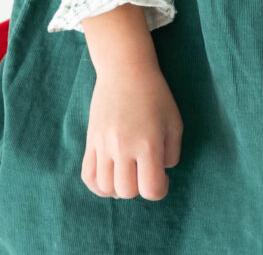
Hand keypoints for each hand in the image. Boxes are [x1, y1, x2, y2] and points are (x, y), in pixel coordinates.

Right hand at [81, 8, 182, 200]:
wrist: (125, 70)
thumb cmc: (155, 95)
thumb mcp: (175, 123)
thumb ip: (171, 154)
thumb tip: (159, 172)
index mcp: (148, 143)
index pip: (151, 189)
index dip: (160, 189)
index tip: (162, 176)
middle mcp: (123, 147)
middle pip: (127, 192)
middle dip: (139, 188)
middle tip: (144, 171)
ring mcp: (103, 145)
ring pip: (105, 187)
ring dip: (118, 188)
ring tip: (128, 174)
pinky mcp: (90, 141)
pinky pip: (87, 176)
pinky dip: (98, 186)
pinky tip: (110, 178)